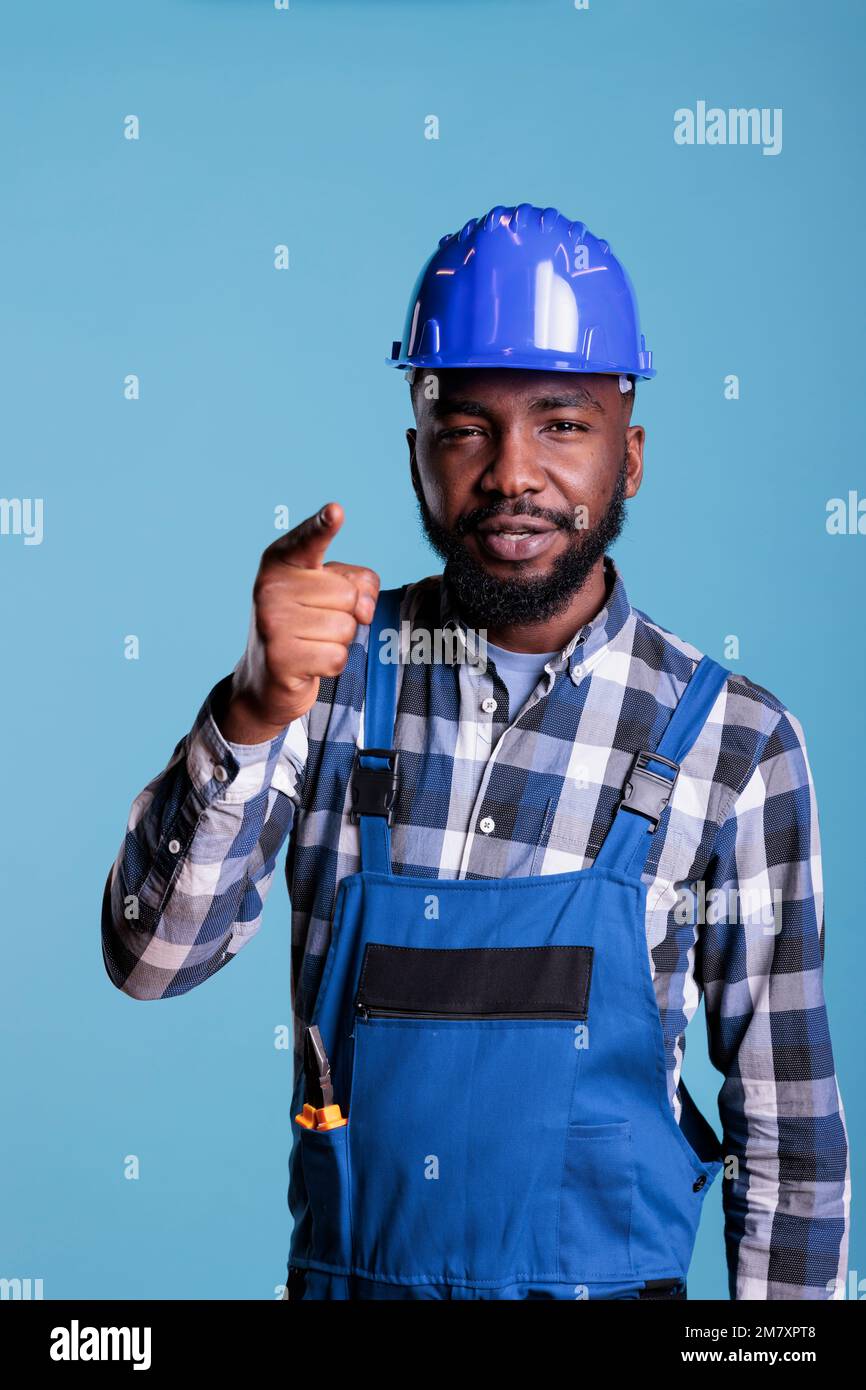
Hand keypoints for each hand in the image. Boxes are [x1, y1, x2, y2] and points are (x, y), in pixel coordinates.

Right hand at [219, 503, 379, 741]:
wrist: (266, 676)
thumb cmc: (305, 623)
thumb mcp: (330, 591)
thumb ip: (358, 583)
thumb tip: (364, 609)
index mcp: (281, 562)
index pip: (308, 541)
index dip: (323, 526)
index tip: (336, 511)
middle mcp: (270, 588)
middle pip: (348, 595)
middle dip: (345, 614)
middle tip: (316, 622)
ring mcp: (272, 623)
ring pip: (346, 628)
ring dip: (338, 641)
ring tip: (310, 641)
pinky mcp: (280, 658)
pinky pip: (337, 657)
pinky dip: (331, 664)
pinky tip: (308, 662)